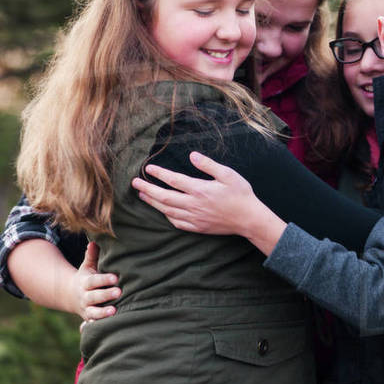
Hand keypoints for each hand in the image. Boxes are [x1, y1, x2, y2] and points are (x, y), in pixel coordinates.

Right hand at [71, 241, 118, 321]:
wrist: (71, 296)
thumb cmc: (86, 278)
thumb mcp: (87, 266)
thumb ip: (92, 255)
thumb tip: (94, 241)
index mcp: (85, 283)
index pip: (94, 281)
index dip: (104, 279)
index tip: (116, 278)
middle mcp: (85, 297)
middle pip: (94, 297)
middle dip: (106, 295)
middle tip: (119, 292)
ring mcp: (86, 309)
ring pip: (93, 313)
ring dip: (103, 313)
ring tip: (114, 311)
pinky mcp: (89, 319)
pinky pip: (92, 324)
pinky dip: (97, 326)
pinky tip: (107, 328)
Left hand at [132, 151, 286, 254]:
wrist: (249, 219)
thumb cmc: (241, 194)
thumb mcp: (228, 174)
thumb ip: (209, 165)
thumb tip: (192, 155)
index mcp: (200, 189)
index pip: (173, 180)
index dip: (159, 174)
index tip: (148, 169)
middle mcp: (193, 205)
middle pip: (164, 197)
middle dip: (147, 189)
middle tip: (135, 183)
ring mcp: (194, 218)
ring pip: (166, 210)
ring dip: (152, 202)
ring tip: (142, 195)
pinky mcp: (197, 227)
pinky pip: (176, 222)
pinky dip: (166, 215)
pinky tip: (162, 210)